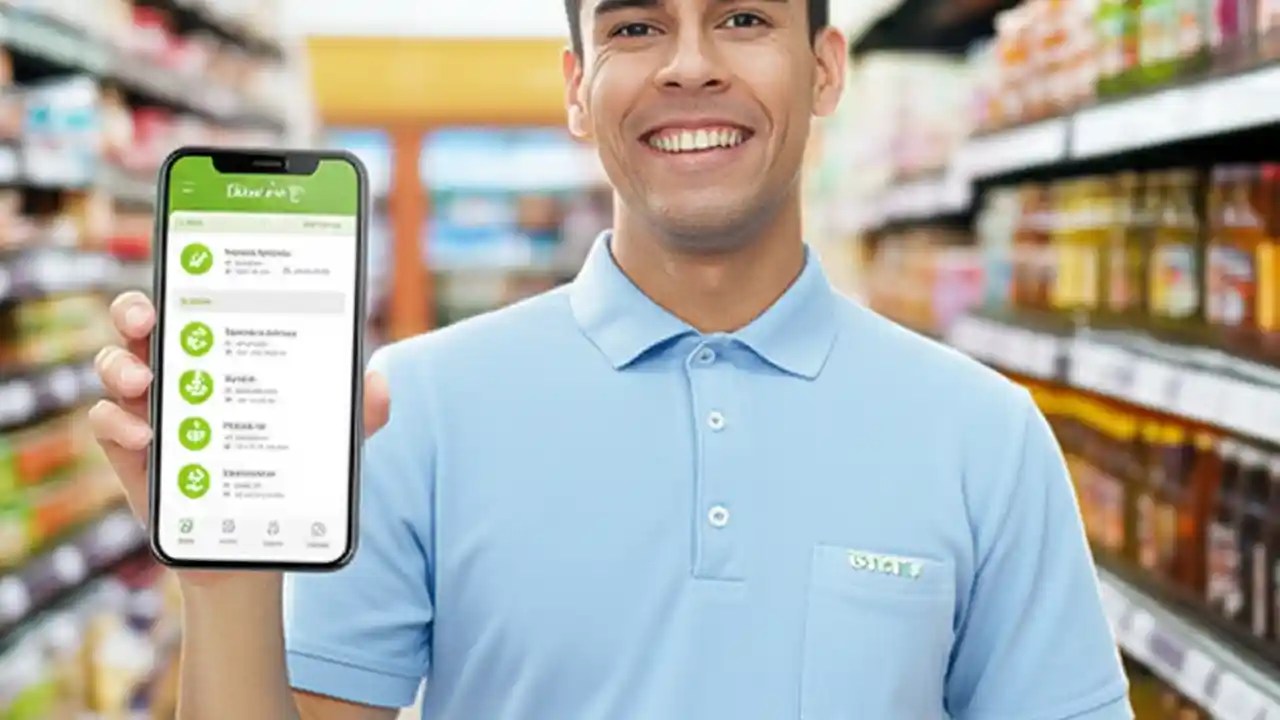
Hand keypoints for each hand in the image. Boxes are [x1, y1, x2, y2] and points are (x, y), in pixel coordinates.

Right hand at [88, 291, 389, 585]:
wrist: (257, 540)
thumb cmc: (289, 471)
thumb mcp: (328, 439)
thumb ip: (359, 411)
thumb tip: (380, 382)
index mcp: (222, 352)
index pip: (196, 303)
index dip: (183, 281)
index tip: (186, 273)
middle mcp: (179, 371)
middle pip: (139, 323)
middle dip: (133, 309)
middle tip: (147, 320)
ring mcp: (149, 409)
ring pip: (113, 366)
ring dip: (119, 366)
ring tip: (144, 383)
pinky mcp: (130, 451)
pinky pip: (105, 423)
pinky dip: (118, 425)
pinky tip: (147, 439)